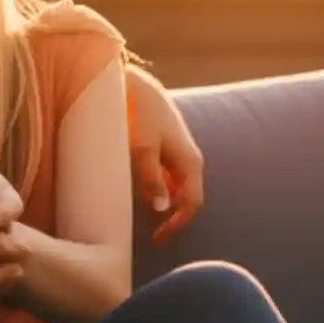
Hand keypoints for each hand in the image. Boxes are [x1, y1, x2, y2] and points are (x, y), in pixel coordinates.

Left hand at [127, 66, 204, 244]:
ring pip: (176, 189)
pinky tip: (139, 196)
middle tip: (151, 237)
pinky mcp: (164, 148)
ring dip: (163, 206)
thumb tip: (161, 208)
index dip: (176, 225)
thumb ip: (150, 177)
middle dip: (171, 220)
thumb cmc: (138, 112)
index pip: (191, 204)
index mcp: (190, 162)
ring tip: (142, 221)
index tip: (157, 239)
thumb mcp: (142, 147)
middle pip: (186, 199)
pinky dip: (157, 191)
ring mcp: (177, 154)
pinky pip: (166, 178)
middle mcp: (188, 160)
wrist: (132, 82)